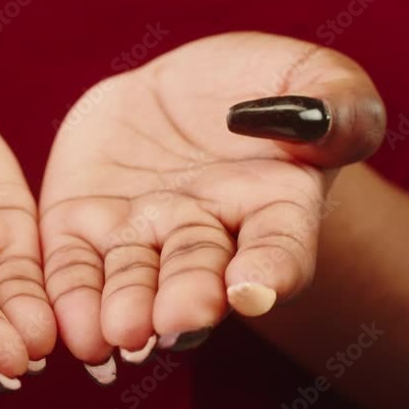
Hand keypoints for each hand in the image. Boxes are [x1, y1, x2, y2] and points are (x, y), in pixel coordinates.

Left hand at [39, 32, 384, 382]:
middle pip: (198, 275)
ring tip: (119, 332)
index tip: (252, 290)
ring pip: (133, 281)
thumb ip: (337, 105)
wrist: (178, 91)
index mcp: (274, 206)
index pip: (280, 247)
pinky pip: (74, 267)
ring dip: (126, 311)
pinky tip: (74, 329)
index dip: (269, 271)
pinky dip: (72, 299)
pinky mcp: (81, 226)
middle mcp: (206, 236)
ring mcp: (141, 236)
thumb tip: (316, 120)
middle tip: (174, 321)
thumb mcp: (314, 75)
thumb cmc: (262, 85)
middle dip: (187, 300)